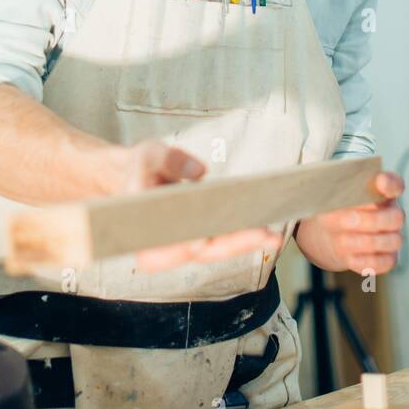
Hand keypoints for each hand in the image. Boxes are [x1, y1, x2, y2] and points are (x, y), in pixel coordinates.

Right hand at [92, 139, 283, 272]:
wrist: (136, 177)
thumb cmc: (141, 168)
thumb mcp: (148, 155)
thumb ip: (170, 161)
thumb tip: (199, 172)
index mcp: (141, 230)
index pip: (157, 251)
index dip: (178, 249)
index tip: (200, 241)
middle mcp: (165, 244)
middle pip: (196, 253)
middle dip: (229, 245)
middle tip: (261, 234)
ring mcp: (185, 243)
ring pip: (213, 251)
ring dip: (242, 244)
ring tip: (272, 236)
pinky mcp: (201, 236)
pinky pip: (221, 241)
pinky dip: (242, 237)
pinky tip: (266, 232)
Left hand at [295, 170, 404, 276]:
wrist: (330, 235)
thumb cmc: (334, 210)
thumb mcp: (331, 200)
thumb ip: (336, 196)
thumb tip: (330, 197)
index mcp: (381, 193)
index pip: (395, 184)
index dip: (390, 183)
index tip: (379, 181)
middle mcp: (392, 214)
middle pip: (397, 217)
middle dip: (372, 220)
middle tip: (348, 220)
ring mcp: (393, 237)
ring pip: (393, 241)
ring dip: (366, 241)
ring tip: (342, 239)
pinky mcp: (388, 259)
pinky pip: (385, 263)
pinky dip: (366, 261)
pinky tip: (350, 257)